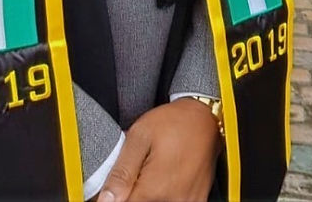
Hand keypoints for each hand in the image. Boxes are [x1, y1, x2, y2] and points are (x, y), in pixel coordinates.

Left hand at [98, 99, 221, 201]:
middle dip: (133, 190)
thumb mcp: (139, 137)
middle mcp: (174, 201)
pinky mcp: (198, 201)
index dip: (117, 194)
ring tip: (152, 169)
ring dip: (149, 191)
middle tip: (139, 168)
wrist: (205, 117)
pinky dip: (165, 193)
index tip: (119, 183)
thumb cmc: (173, 122)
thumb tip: (106, 199)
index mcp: (155, 188)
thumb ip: (122, 172)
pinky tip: (165, 176)